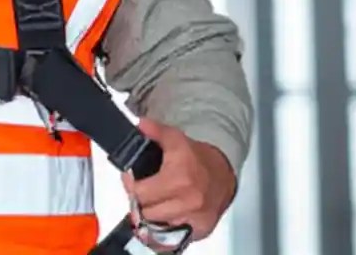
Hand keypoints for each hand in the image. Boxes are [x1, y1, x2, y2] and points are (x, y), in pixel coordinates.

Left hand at [122, 119, 235, 244]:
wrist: (224, 174)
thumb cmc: (198, 159)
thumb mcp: (176, 139)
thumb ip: (155, 131)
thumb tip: (141, 125)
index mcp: (180, 178)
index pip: (139, 192)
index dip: (131, 184)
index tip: (132, 178)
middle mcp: (188, 200)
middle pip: (146, 210)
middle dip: (142, 199)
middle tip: (145, 189)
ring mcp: (195, 217)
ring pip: (157, 223)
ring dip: (153, 212)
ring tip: (157, 199)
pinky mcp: (200, 229)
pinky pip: (173, 232)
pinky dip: (168, 223)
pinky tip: (169, 210)